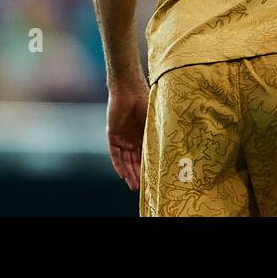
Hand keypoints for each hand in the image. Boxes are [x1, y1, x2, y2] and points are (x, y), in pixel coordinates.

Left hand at [106, 73, 148, 189]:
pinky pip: (115, 154)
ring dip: (128, 173)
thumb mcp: (153, 123)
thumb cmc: (145, 102)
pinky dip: (118, 164)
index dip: (148, 167)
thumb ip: (155, 136)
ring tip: (132, 186)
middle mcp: (132, 138)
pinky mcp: (112, 135)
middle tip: (140, 188)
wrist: (129, 89)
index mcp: (144, 134)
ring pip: (125, 160)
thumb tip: (164, 154)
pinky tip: (122, 175)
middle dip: (137, 174)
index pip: (145, 155)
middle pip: (134, 161)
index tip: (153, 178)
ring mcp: (122, 137)